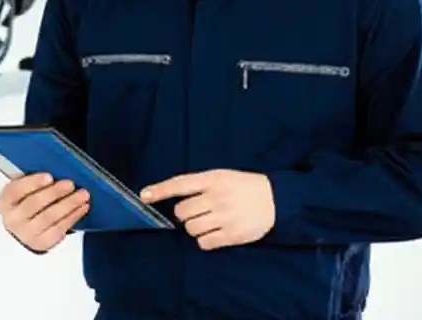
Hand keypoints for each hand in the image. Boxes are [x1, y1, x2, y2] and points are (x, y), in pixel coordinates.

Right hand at [0, 173, 90, 252]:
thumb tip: (55, 168)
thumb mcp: (24, 190)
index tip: (49, 176)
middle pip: (33, 204)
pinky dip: (73, 216)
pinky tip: (82, 207)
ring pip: (49, 217)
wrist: (26, 230)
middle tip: (70, 184)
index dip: (33, 183)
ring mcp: (26, 234)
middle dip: (54, 192)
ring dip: (68, 204)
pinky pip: (59, 229)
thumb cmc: (27, 203)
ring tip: (82, 195)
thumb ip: (34, 181)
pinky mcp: (42, 243)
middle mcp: (12, 219)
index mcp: (5, 202)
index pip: (15, 190)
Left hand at [140, 170, 274, 250]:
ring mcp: (225, 216)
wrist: (277, 200)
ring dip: (195, 228)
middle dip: (185, 214)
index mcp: (214, 179)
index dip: (160, 190)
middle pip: (182, 211)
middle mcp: (218, 197)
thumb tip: (172, 198)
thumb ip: (200, 185)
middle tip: (199, 211)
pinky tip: (216, 233)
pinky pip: (204, 243)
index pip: (180, 184)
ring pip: (191, 228)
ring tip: (210, 222)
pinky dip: (206, 240)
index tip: (144, 195)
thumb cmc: (244, 187)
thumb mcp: (223, 177)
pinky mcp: (233, 234)